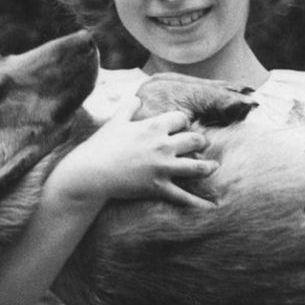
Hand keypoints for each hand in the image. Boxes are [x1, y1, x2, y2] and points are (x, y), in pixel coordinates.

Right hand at [52, 96, 218, 207]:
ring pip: (197, 167)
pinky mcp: (159, 187)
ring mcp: (163, 168)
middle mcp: (164, 146)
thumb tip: (136, 98)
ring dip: (208, 167)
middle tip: (202, 144)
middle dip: (201, 142)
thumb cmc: (102, 145)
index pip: (182, 119)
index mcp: (154, 126)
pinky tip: (212, 206)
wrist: (91, 172)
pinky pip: (183, 197)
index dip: (184, 122)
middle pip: (195, 140)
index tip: (182, 126)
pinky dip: (198, 203)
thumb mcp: (115, 121)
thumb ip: (129, 108)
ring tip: (214, 166)